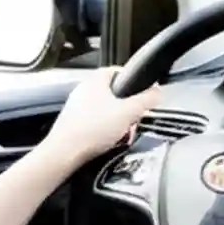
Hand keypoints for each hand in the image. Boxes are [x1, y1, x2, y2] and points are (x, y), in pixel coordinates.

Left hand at [39, 66, 161, 168]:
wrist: (64, 153)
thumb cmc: (91, 129)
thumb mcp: (129, 112)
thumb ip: (147, 100)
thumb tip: (159, 92)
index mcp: (96, 79)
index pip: (120, 71)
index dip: (134, 82)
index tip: (143, 95)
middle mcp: (83, 89)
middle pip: (114, 93)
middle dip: (126, 107)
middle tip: (134, 118)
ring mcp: (76, 106)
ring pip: (105, 109)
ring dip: (116, 120)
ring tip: (122, 133)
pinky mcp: (72, 123)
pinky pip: (94, 122)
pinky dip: (104, 130)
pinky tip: (108, 141)